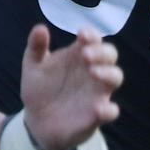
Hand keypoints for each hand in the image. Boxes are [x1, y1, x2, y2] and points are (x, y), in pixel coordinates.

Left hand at [17, 25, 120, 149]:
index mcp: (78, 55)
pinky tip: (97, 109)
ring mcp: (97, 92)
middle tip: (86, 55)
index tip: (81, 34)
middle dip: (101, 52)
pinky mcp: (97, 114)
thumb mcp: (33, 67)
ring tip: (93, 72)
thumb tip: (40, 28)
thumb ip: (36, 47)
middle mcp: (92, 71)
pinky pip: (111, 111)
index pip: (93, 40)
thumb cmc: (40, 89)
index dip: (91, 35)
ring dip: (108, 73)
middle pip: (110, 55)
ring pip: (115, 78)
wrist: (36, 121)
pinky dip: (108, 109)